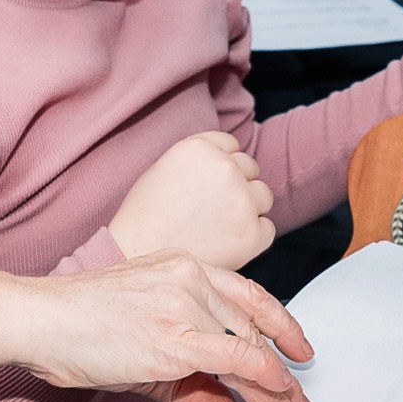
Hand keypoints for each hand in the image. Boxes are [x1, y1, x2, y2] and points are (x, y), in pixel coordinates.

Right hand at [19, 251, 316, 401]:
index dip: (280, 324)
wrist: (40, 318)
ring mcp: (187, 304)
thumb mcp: (139, 349)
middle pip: (256, 325)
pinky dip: (265, 384)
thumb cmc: (75, 327)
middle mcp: (192, 278)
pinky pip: (239, 362)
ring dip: (279, 390)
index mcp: (183, 267)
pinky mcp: (179, 338)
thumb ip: (184, 380)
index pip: (247, 295)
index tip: (297, 350)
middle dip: (284, 368)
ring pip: (253, 348)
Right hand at [107, 132, 275, 269]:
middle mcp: (224, 169)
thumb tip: (224, 159)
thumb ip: (198, 160)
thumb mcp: (163, 169)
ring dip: (248, 208)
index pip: (230, 144)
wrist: (135, 256)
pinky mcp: (253, 234)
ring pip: (263, 196)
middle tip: (211, 209)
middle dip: (236, 185)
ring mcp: (242, 201)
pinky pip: (267, 228)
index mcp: (200, 148)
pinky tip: (225, 243)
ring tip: (217, 226)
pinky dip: (252, 236)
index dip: (220, 164)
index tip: (210, 183)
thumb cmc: (143, 218)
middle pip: (249, 168)